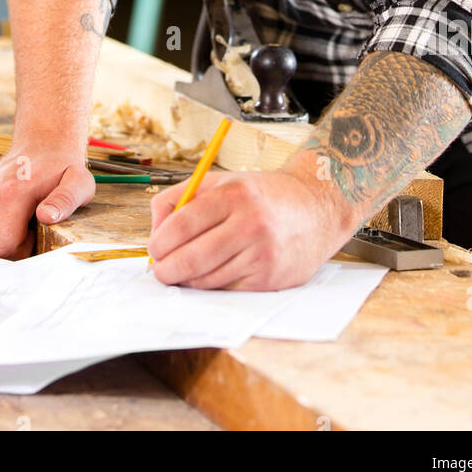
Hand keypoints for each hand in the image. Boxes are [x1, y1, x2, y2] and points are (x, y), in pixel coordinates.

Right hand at [0, 147, 94, 258]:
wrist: (42, 144)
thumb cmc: (62, 169)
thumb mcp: (78, 182)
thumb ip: (66, 200)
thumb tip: (46, 216)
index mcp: (11, 192)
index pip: (1, 247)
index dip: (21, 252)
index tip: (36, 237)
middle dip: (9, 253)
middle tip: (30, 234)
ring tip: (20, 226)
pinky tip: (8, 222)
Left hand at [146, 167, 354, 289]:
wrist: (317, 208)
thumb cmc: (263, 196)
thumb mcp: (223, 181)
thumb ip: (182, 198)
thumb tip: (155, 232)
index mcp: (233, 194)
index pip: (182, 225)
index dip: (159, 242)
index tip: (154, 248)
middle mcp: (250, 223)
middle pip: (191, 258)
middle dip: (167, 269)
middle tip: (161, 270)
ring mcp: (262, 254)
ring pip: (207, 280)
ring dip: (188, 280)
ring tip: (185, 271)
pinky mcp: (270, 278)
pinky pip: (227, 290)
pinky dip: (213, 286)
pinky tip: (213, 274)